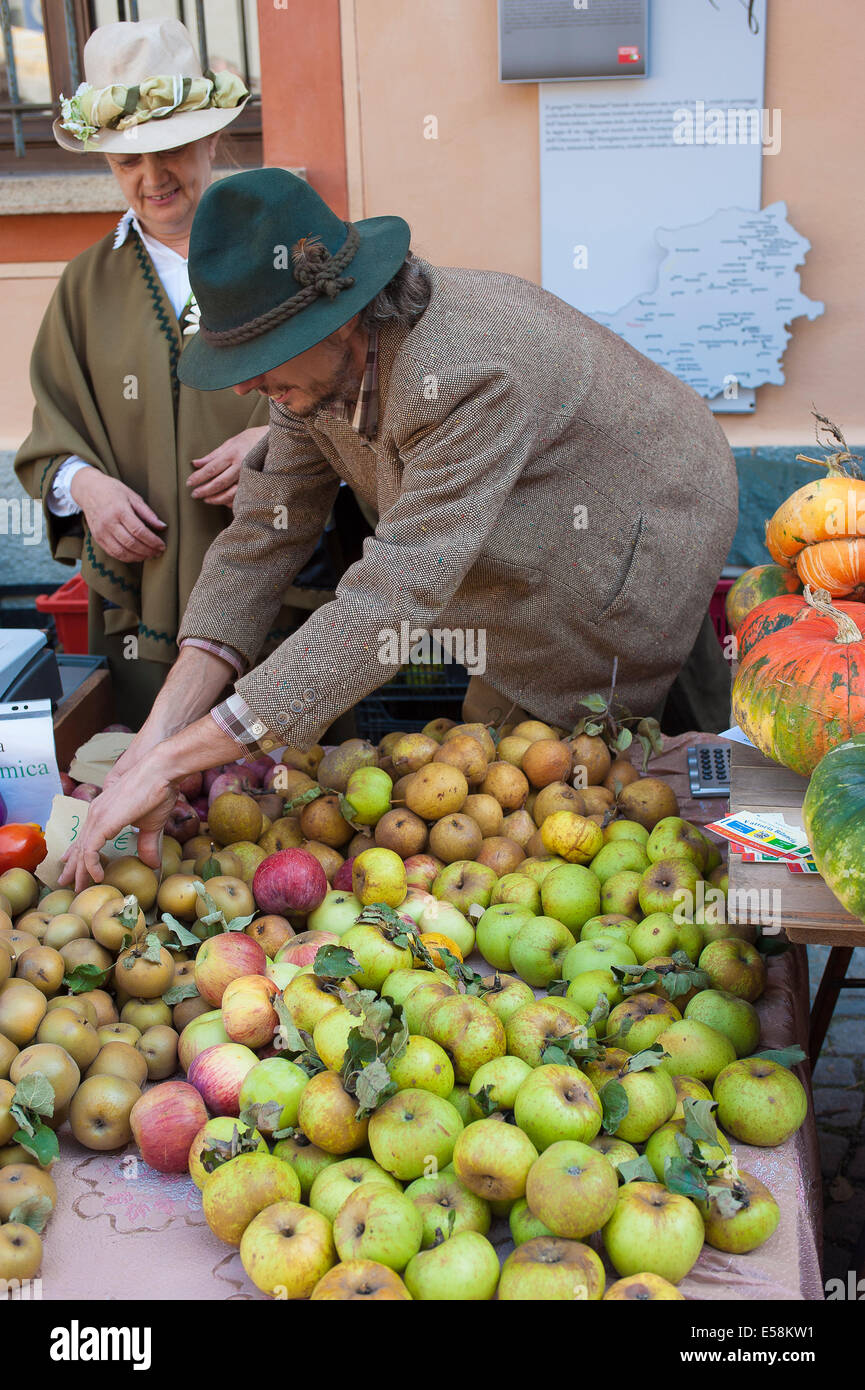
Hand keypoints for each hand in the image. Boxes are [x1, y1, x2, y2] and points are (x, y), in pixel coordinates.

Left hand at [59, 760, 177, 891]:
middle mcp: (96, 813)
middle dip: (73, 866)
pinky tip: (96, 877)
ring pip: (82, 850)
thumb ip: (148, 844)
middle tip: (66, 882)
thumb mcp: (152, 824)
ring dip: (79, 871)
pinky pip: (90, 850)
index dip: (78, 852)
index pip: (85, 836)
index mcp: (104, 811)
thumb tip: (153, 865)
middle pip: (79, 845)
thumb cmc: (158, 790)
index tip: (72, 865)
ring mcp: (97, 817)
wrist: (159, 770)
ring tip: (77, 886)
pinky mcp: (103, 822)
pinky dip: (91, 865)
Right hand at [71, 471, 165, 562]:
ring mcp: (101, 532)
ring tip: (149, 555)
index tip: (162, 546)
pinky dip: (126, 558)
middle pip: (131, 543)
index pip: (139, 531)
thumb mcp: (132, 496)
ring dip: (138, 557)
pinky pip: (113, 553)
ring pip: (122, 552)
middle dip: (148, 551)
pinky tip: (136, 555)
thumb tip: (163, 526)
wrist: (88, 490)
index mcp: (120, 510)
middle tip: (158, 552)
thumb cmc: (113, 491)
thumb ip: (148, 513)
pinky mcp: (97, 538)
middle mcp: (109, 523)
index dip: (153, 541)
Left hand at [187, 426, 267, 506]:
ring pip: (231, 493)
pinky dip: (231, 501)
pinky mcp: (257, 483)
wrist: (276, 441)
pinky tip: (223, 502)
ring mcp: (250, 476)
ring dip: (217, 499)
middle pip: (219, 482)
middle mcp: (241, 465)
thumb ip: (213, 455)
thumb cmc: (251, 439)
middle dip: (205, 490)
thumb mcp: (231, 442)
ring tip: (207, 500)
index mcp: (233, 454)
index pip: (211, 468)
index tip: (189, 483)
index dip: (199, 477)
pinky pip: (243, 496)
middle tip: (194, 495)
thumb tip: (196, 463)